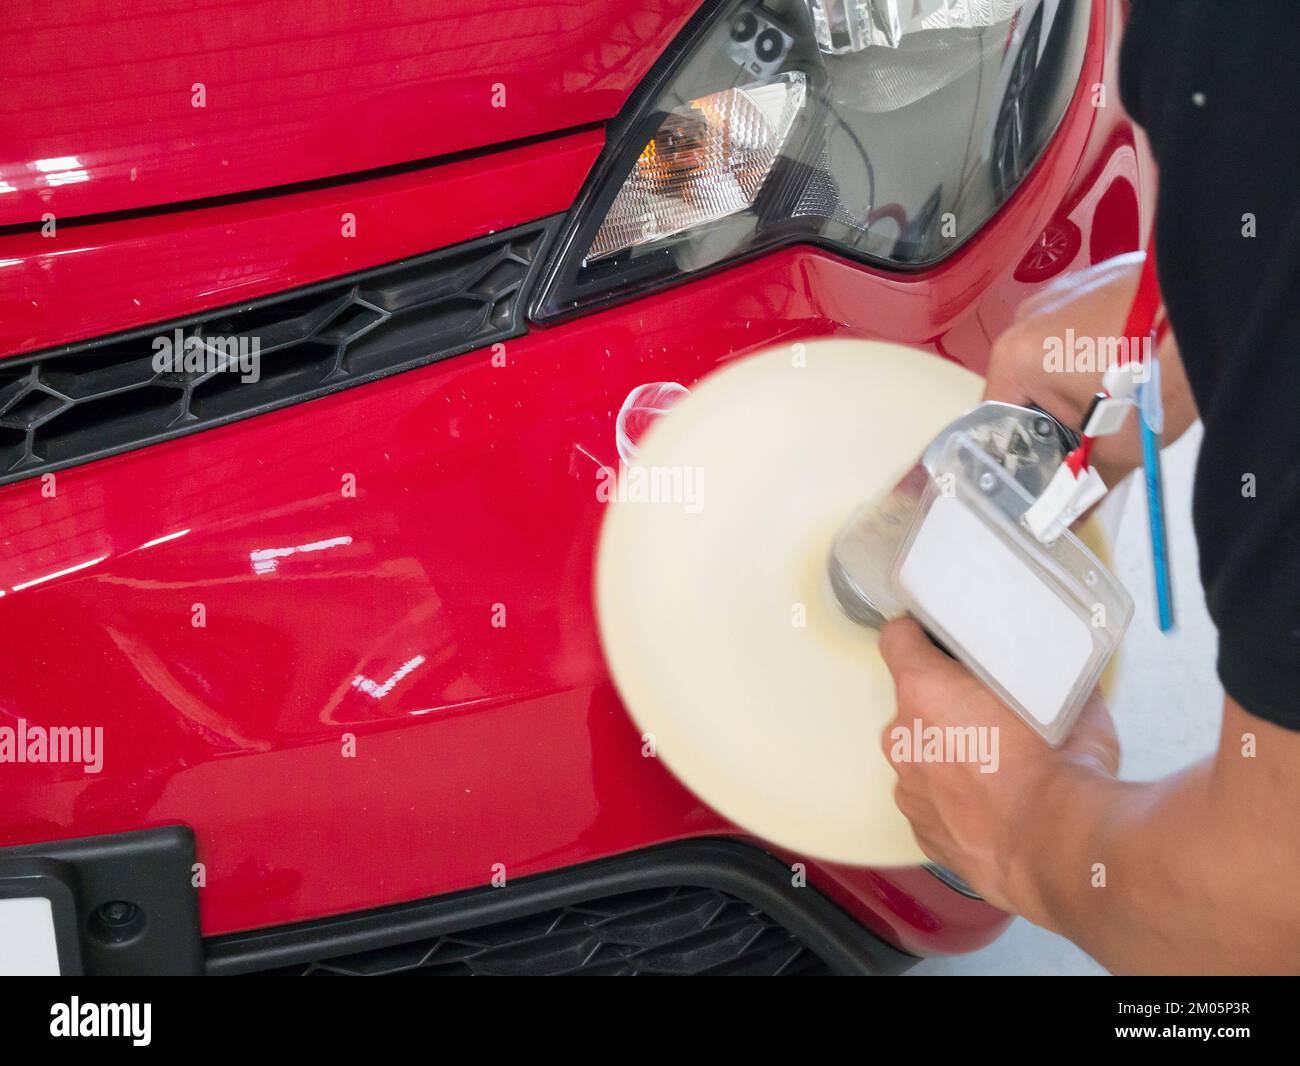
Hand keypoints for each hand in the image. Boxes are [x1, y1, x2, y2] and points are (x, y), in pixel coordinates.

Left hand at [879, 617, 1118, 919]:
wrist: (1061, 849)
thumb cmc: (1060, 771)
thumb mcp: (1068, 702)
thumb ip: (1048, 678)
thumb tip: (1067, 673)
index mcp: (925, 689)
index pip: (897, 638)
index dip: (917, 635)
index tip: (934, 638)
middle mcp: (904, 735)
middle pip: (914, 701)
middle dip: (947, 703)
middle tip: (992, 714)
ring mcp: (908, 785)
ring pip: (922, 753)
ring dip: (949, 754)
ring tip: (998, 766)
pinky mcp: (921, 828)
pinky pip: (932, 799)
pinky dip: (954, 798)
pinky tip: (993, 804)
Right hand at [985, 253, 1195, 486]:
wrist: (1215, 304)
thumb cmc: (1153, 381)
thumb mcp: (1117, 450)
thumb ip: (1081, 486)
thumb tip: (1064, 521)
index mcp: (1012, 359)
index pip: (992, 422)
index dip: (1012, 455)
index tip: (1037, 476)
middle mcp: (1023, 320)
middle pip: (1021, 388)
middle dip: (1048, 421)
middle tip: (1084, 448)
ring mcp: (1057, 295)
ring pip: (1050, 358)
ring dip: (1072, 387)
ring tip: (1115, 406)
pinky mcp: (1091, 281)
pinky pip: (1077, 331)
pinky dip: (1093, 355)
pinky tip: (1129, 369)